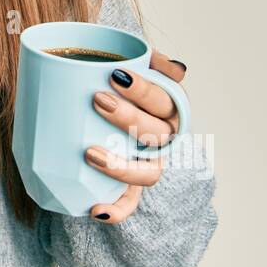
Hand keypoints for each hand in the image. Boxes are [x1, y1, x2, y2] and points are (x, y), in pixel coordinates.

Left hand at [83, 49, 186, 224]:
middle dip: (129, 118)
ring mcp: (148, 162)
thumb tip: (177, 69)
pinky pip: (128, 203)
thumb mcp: (121, 58)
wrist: (89, 102)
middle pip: (157, 132)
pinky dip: (116, 210)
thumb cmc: (108, 79)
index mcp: (167, 105)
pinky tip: (96, 210)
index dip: (145, 89)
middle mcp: (163, 136)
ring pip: (149, 172)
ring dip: (123, 167)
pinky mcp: (129, 185)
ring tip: (90, 153)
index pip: (165, 99)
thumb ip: (144, 55)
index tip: (116, 74)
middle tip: (97, 100)